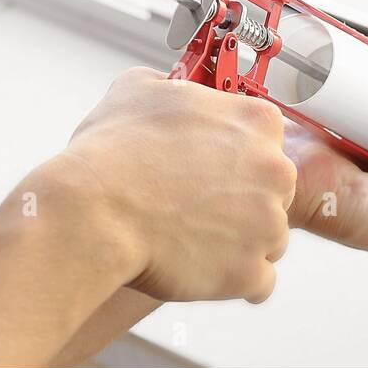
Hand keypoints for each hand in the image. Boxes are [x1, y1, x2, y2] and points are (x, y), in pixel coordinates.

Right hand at [62, 67, 295, 303]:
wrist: (92, 214)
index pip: (267, 140)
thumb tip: (165, 88)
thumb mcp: (137, 88)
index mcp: (256, 122)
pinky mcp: (250, 272)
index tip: (213, 167)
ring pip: (270, 236)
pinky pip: (259, 282)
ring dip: (241, 240)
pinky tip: (204, 267)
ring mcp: (267, 224)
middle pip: (274, 190)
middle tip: (197, 205)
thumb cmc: (112, 155)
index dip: (236, 156)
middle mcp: (274, 171)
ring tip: (194, 237)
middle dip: (242, 200)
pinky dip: (234, 279)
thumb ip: (170, 86)